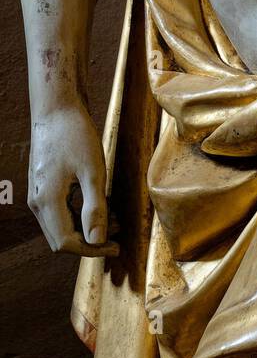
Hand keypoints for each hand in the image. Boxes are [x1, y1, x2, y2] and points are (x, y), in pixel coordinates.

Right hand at [29, 103, 118, 257]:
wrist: (57, 108)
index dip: (92, 249)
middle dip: (89, 241)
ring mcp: (38, 193)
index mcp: (47, 201)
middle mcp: (37, 201)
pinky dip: (79, 214)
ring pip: (60, 225)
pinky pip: (59, 211)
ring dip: (85, 227)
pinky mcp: (43, 185)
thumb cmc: (75, 134)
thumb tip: (98, 240)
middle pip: (60, 239)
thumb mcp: (93, 171)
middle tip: (117, 234)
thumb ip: (95, 207)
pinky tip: (100, 204)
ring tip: (114, 218)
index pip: (66, 243)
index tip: (115, 245)